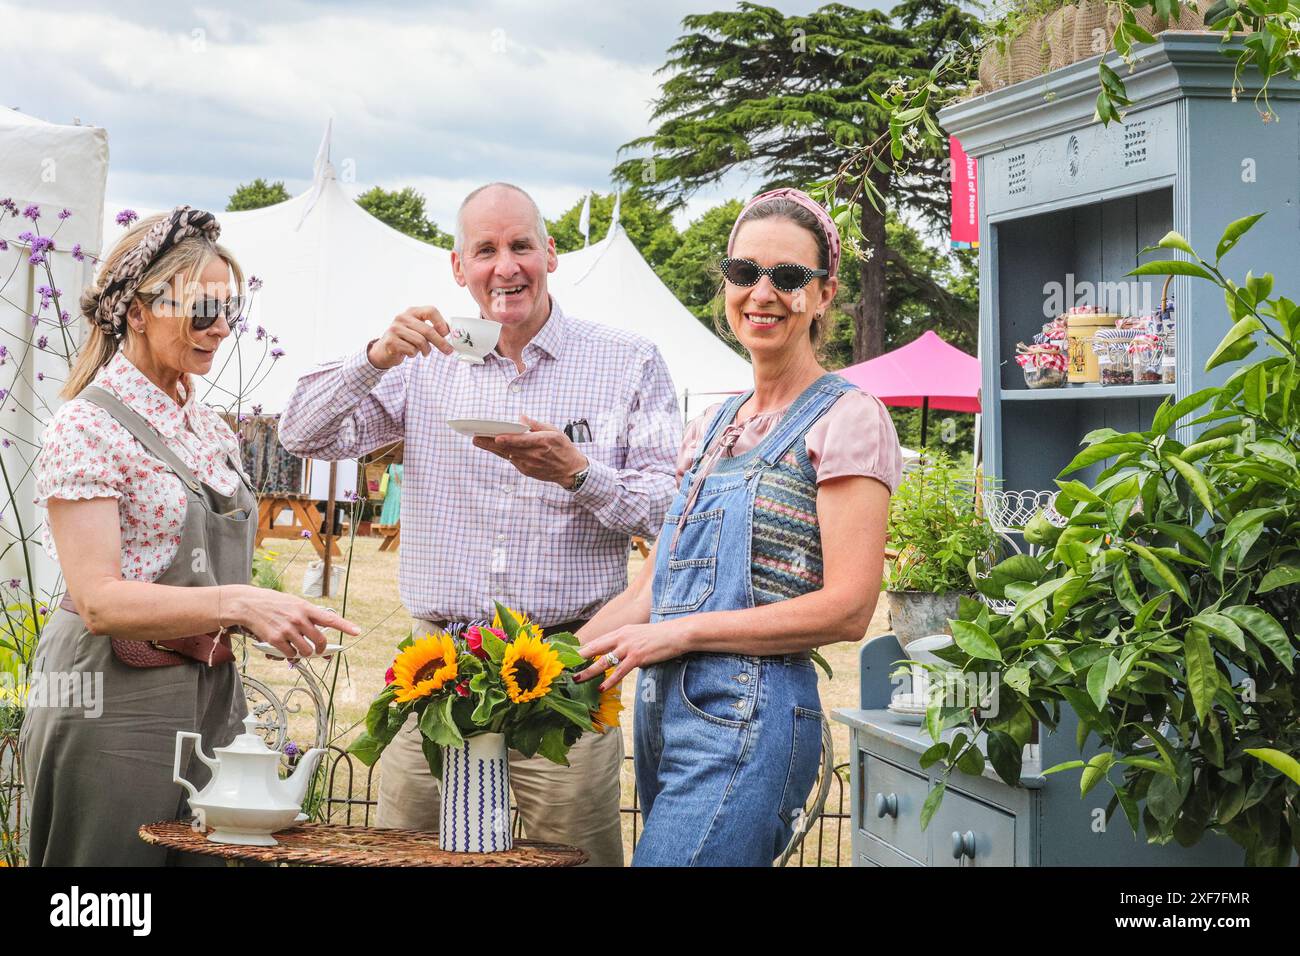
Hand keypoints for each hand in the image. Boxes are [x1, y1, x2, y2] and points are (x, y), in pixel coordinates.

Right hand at [225, 585, 360, 658]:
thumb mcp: (294, 603)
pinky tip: (285, 647)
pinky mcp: (276, 639)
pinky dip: (290, 655)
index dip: (345, 626)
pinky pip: (291, 654)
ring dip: (305, 653)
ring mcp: (288, 629)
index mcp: (306, 608)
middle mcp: (299, 619)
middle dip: (321, 648)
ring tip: (299, 648)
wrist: (249, 604)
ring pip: (306, 650)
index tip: (357, 631)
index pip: (330, 619)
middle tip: (318, 650)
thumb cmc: (274, 604)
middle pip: (320, 641)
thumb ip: (307, 616)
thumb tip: (318, 634)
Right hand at [367, 306, 453, 369]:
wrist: (384, 350)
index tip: (446, 333)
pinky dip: (414, 354)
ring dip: (425, 350)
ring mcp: (395, 329)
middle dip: (441, 342)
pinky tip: (410, 353)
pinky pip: (411, 350)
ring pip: (420, 342)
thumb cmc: (406, 339)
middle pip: (428, 330)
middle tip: (448, 351)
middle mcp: (402, 317)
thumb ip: (432, 328)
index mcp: (412, 311)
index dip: (441, 322)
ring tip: (423, 352)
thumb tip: (450, 332)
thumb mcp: (418, 330)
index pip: (431, 310)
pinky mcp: (391, 341)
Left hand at [472, 415, 587, 485]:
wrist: (571, 471)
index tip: (496, 436)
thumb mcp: (554, 431)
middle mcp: (534, 455)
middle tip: (475, 438)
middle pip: (509, 449)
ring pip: (506, 455)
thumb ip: (537, 424)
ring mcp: (529, 465)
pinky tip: (493, 447)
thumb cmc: (563, 448)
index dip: (508, 439)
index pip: (522, 441)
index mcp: (542, 442)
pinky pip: (512, 461)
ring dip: (492, 448)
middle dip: (490, 443)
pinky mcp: (526, 471)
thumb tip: (521, 417)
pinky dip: (503, 453)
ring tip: (478, 441)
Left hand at [575, 621, 687, 689]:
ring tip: (577, 680)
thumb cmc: (659, 636)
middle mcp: (621, 637)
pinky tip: (601, 688)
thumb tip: (618, 656)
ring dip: (589, 672)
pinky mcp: (637, 658)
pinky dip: (609, 680)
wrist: (676, 634)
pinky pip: (619, 671)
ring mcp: (628, 647)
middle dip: (578, 659)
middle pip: (594, 649)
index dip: (582, 649)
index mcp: (620, 631)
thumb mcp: (638, 635)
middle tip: (565, 668)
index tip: (569, 657)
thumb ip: (626, 643)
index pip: (596, 641)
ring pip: (603, 661)